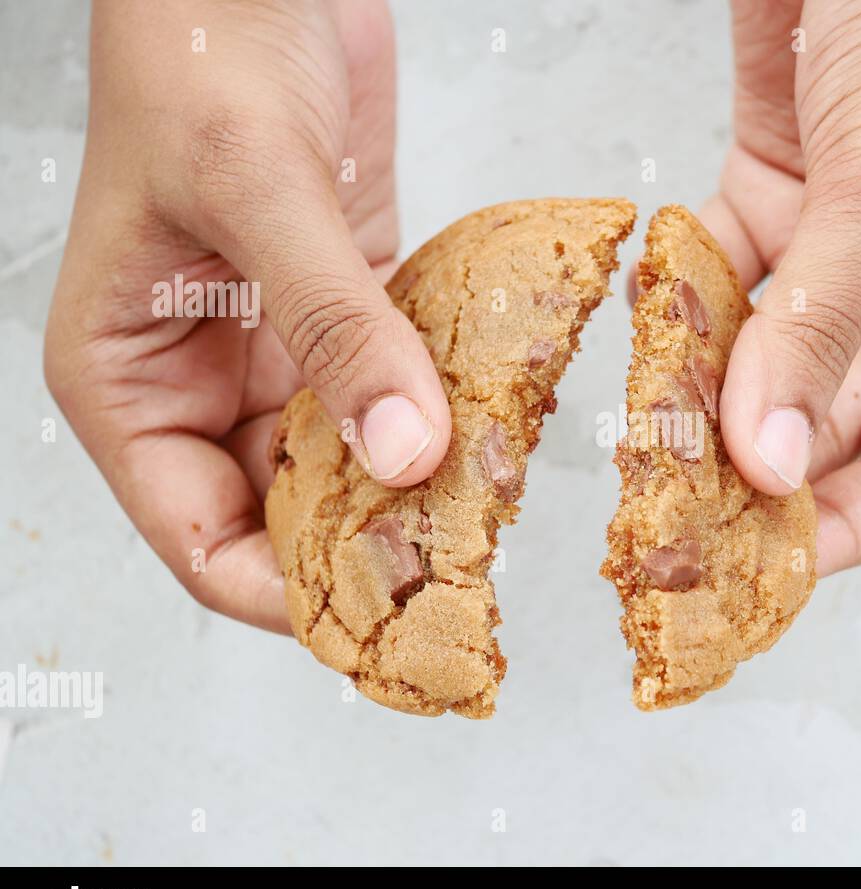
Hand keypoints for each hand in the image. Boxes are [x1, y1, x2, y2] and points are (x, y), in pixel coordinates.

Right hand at [44, 0, 450, 631]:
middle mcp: (201, 383)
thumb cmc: (199, 48)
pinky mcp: (342, 314)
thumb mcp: (256, 190)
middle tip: (456, 580)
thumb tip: (402, 450)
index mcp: (130, 381)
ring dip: (409, 486)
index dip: (286, 594)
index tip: (377, 618)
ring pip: (344, 462)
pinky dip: (434, 414)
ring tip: (486, 517)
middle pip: (280, 516)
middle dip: (361, 550)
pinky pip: (389, 391)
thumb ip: (332, 325)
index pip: (202, 541)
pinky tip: (489, 435)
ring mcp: (275, 351)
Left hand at [702, 0, 860, 573]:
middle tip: (682, 517)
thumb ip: (823, 327)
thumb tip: (772, 464)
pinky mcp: (774, 206)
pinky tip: (647, 336)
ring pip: (766, 364)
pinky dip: (681, 310)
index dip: (849, 524)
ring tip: (647, 442)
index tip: (770, 567)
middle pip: (832, 428)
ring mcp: (840, 258)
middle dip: (760, 470)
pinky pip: (721, 286)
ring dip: (706, 398)